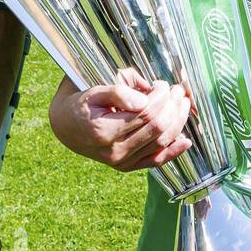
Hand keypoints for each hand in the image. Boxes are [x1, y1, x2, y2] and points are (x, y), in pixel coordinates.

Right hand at [47, 67, 192, 171]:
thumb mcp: (93, 91)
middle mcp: (114, 151)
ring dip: (178, 122)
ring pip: (160, 143)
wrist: (64, 127)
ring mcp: (121, 162)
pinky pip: (154, 162)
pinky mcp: (126, 167)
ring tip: (183, 104)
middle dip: (172, 106)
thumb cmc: (79, 103)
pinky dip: (173, 152)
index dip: (160, 97)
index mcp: (104, 131)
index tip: (162, 84)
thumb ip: (118, 92)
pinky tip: (186, 141)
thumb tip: (145, 99)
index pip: (145, 114)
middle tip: (177, 90)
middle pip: (157, 128)